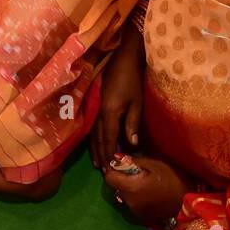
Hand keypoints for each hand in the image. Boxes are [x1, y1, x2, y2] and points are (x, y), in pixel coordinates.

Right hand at [91, 38, 143, 167]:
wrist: (121, 58)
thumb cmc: (132, 79)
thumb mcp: (136, 102)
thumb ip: (132, 124)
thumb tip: (132, 145)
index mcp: (109, 113)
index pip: (108, 140)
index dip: (110, 155)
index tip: (112, 169)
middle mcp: (98, 113)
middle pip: (98, 139)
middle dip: (102, 156)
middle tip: (105, 171)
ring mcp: (95, 108)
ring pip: (93, 134)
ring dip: (96, 149)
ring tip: (98, 163)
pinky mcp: (95, 104)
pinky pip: (93, 126)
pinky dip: (95, 138)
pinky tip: (96, 143)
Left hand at [103, 156, 191, 225]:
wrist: (188, 202)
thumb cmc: (173, 179)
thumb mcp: (155, 164)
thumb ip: (134, 161)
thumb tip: (118, 157)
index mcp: (131, 187)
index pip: (109, 178)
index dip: (113, 170)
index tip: (121, 165)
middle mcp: (129, 202)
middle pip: (116, 187)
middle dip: (122, 179)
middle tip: (136, 173)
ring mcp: (135, 212)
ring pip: (123, 196)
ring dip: (129, 189)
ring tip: (145, 184)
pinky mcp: (141, 218)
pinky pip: (132, 204)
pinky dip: (136, 198)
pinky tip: (149, 194)